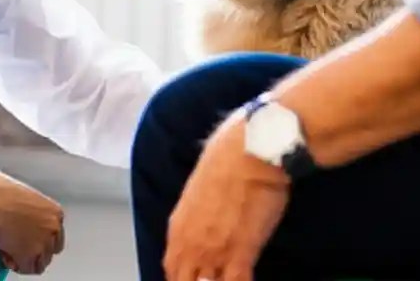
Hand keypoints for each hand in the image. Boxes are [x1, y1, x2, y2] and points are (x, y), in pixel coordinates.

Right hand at [0, 168, 64, 274]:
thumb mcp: (24, 198)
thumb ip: (31, 212)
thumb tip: (24, 222)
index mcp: (55, 212)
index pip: (55, 235)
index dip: (39, 239)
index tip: (28, 239)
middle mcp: (54, 228)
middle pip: (50, 251)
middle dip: (35, 251)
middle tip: (17, 247)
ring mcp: (44, 243)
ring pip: (40, 263)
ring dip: (26, 259)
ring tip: (9, 249)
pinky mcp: (31, 256)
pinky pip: (26, 269)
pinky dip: (16, 265)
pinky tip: (5, 254)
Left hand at [164, 115, 289, 280]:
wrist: (248, 152)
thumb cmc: (225, 158)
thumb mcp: (197, 190)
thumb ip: (196, 214)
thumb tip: (207, 220)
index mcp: (177, 228)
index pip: (171, 269)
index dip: (183, 278)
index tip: (193, 279)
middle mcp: (190, 245)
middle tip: (210, 278)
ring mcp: (213, 252)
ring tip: (225, 277)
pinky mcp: (240, 254)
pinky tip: (247, 279)